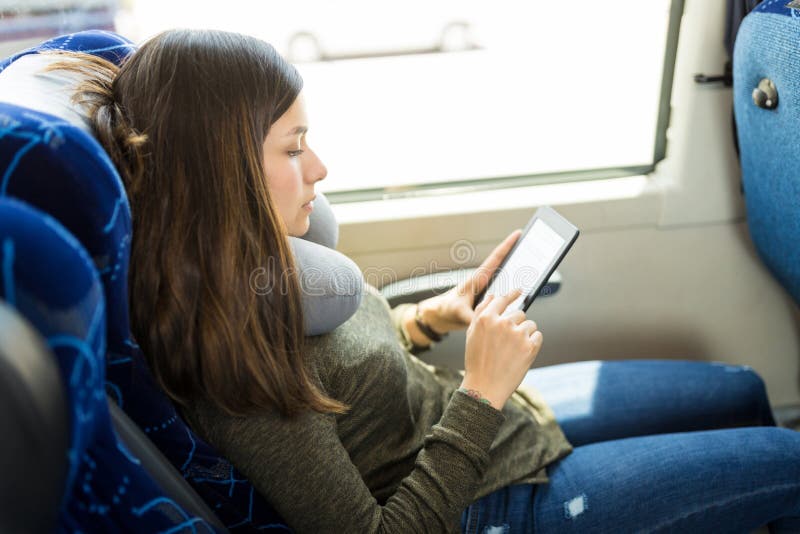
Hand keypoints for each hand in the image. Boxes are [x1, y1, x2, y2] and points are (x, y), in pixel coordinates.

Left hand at [416, 229, 522, 334]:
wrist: (439, 317)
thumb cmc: (445, 309)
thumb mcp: (458, 312)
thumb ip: (471, 316)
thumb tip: (484, 321)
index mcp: (477, 279)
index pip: (495, 258)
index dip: (507, 245)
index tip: (518, 233)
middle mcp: (484, 283)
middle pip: (504, 266)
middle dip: (517, 256)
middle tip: (532, 248)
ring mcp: (487, 292)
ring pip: (506, 282)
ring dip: (518, 278)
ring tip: (531, 273)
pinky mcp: (488, 302)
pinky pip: (504, 297)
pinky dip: (513, 296)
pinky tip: (522, 299)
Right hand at [460, 287, 542, 409]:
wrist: (485, 386)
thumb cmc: (477, 360)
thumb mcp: (472, 334)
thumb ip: (482, 312)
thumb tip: (492, 296)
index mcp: (486, 318)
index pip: (503, 299)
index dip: (511, 295)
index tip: (520, 291)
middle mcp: (502, 323)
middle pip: (519, 313)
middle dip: (516, 324)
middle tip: (508, 342)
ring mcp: (517, 334)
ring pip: (530, 324)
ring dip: (525, 334)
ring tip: (513, 350)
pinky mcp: (530, 347)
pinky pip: (538, 336)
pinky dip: (533, 343)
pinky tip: (521, 354)